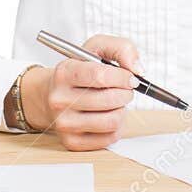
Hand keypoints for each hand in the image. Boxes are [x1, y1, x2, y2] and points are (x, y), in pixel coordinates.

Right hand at [15, 34, 139, 148]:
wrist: (53, 95)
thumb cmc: (80, 70)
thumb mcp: (97, 48)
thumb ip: (122, 49)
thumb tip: (138, 69)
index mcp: (64, 72)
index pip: (100, 76)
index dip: (123, 77)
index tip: (131, 78)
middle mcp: (59, 99)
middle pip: (109, 100)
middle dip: (126, 93)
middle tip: (124, 89)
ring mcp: (64, 123)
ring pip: (112, 121)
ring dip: (122, 110)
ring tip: (116, 102)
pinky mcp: (72, 142)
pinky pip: (110, 137)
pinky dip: (117, 126)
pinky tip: (109, 115)